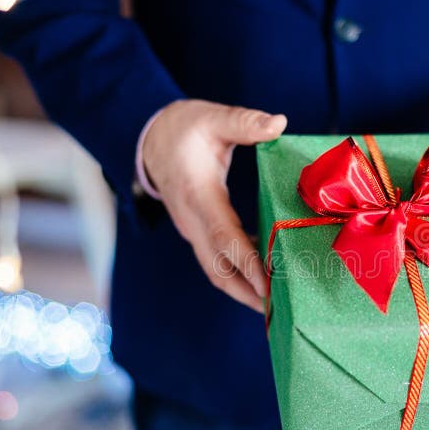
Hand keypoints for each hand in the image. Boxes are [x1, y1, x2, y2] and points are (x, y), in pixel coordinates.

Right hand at [142, 99, 286, 311]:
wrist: (149, 139)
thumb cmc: (184, 128)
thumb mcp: (213, 117)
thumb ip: (244, 122)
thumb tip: (279, 123)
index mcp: (198, 196)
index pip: (225, 237)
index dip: (247, 264)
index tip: (270, 286)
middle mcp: (192, 221)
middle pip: (218, 268)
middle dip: (248, 293)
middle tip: (278, 312)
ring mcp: (192, 229)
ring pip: (217, 270)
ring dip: (244, 290)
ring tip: (276, 306)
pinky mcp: (197, 231)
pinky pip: (217, 260)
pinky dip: (239, 274)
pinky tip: (266, 277)